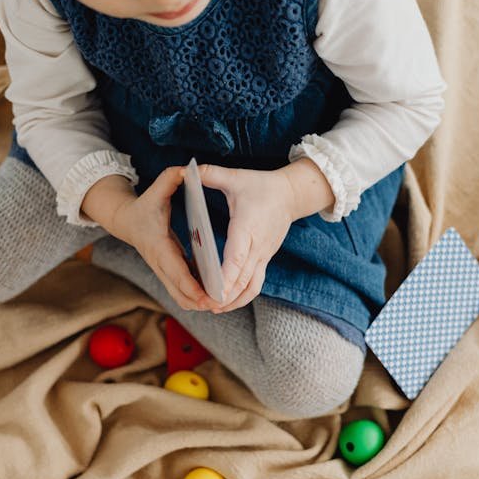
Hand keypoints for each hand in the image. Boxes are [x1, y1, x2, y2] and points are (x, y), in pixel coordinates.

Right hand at [108, 167, 220, 311]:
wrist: (126, 221)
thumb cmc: (144, 206)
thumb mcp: (157, 190)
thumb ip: (170, 178)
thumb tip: (186, 170)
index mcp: (159, 246)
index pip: (175, 271)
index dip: (191, 285)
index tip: (207, 296)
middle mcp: (160, 263)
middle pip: (179, 292)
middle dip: (199, 301)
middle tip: (221, 304)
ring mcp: (163, 271)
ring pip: (180, 297)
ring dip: (198, 303)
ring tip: (220, 303)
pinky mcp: (168, 273)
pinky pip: (182, 291)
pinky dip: (196, 296)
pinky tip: (214, 295)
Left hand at [198, 164, 301, 312]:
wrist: (291, 195)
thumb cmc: (262, 186)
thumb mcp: (236, 177)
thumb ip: (211, 175)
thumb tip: (186, 170)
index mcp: (248, 226)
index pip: (238, 256)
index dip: (227, 275)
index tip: (215, 290)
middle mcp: (258, 245)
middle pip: (243, 277)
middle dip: (226, 294)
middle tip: (207, 305)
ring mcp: (264, 255)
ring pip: (251, 285)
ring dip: (235, 300)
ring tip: (214, 308)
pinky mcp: (265, 259)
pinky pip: (255, 283)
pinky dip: (242, 296)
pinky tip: (226, 302)